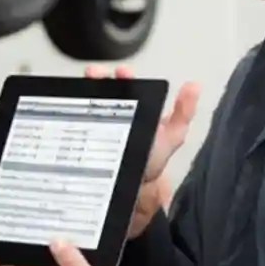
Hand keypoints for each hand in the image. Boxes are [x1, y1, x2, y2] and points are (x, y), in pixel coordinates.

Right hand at [86, 65, 199, 237]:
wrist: (131, 192)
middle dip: (99, 80)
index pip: (126, 87)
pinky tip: (70, 105)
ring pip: (88, 102)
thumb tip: (194, 86)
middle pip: (103, 91)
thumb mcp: (171, 137)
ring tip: (86, 84)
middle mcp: (114, 115)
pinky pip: (77, 122)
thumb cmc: (150, 163)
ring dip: (85, 91)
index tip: (121, 73)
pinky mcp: (84, 140)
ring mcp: (97, 127)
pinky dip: (73, 111)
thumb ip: (183, 114)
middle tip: (97, 75)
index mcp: (135, 110)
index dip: (124, 77)